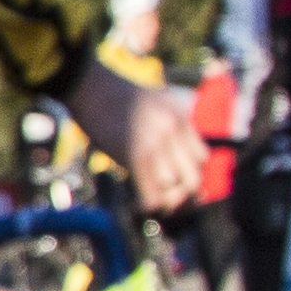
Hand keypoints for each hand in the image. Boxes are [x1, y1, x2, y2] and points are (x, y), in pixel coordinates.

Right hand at [63, 68, 204, 214]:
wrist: (89, 84)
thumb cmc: (111, 94)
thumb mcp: (152, 102)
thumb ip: (165, 125)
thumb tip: (166, 156)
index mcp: (180, 118)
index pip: (202, 158)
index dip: (191, 175)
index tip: (176, 185)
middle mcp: (174, 131)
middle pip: (194, 177)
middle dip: (184, 197)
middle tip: (168, 204)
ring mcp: (156, 143)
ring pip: (174, 188)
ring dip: (163, 202)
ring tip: (147, 203)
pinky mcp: (135, 155)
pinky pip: (152, 194)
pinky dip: (147, 207)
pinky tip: (135, 206)